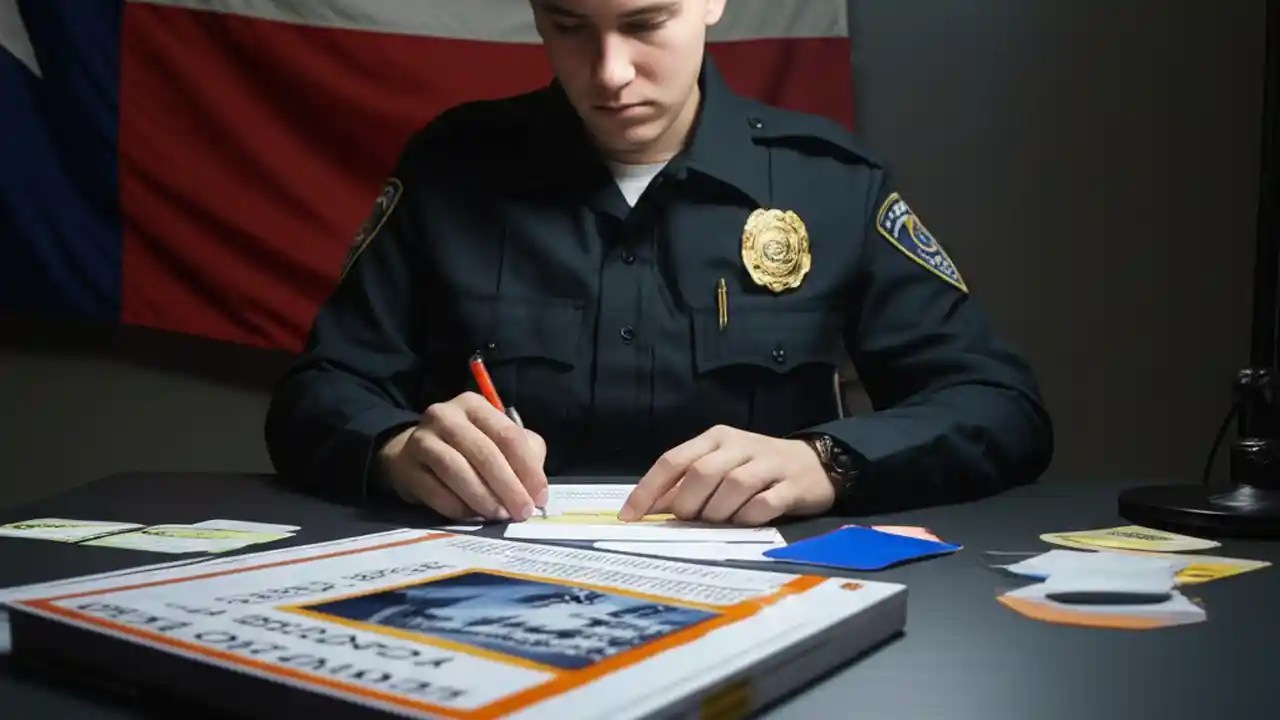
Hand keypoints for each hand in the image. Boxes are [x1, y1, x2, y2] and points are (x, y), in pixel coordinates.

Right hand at [377, 392, 547, 521]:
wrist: (413, 455)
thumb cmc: (466, 447)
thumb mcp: (497, 440)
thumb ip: (524, 455)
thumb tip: (536, 489)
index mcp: (475, 405)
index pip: (508, 435)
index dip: (528, 468)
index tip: (539, 497)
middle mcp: (446, 416)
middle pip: (484, 453)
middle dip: (508, 487)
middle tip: (522, 512)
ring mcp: (422, 440)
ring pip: (457, 471)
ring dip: (483, 498)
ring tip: (499, 515)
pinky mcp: (407, 467)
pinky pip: (435, 491)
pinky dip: (457, 508)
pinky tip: (473, 516)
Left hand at [619, 425, 835, 525]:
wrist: (815, 464)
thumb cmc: (756, 468)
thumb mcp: (720, 466)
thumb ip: (686, 483)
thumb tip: (649, 509)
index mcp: (715, 437)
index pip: (673, 460)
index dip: (648, 490)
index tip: (629, 517)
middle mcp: (739, 445)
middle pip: (701, 473)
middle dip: (688, 504)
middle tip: (690, 522)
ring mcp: (767, 463)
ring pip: (732, 487)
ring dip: (717, 513)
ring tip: (718, 523)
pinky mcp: (791, 485)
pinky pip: (763, 504)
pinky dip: (747, 518)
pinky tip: (745, 522)